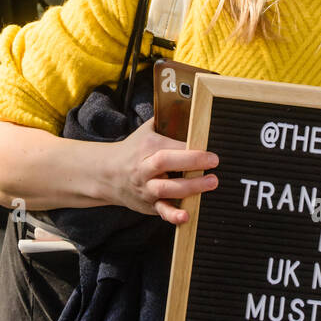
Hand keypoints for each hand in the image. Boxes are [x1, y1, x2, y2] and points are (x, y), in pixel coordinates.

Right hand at [102, 117, 218, 224]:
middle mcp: (144, 167)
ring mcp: (146, 188)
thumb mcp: (145, 131)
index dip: (192, 147)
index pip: (171, 144)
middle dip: (191, 162)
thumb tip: (189, 103)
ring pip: (166, 188)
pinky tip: (186, 217)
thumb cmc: (133, 150)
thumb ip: (165, 120)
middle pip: (166, 162)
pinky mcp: (149, 205)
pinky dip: (173, 215)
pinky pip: (161, 211)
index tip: (210, 149)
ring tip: (210, 183)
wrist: (107, 174)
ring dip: (190, 187)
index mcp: (147, 146)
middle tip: (214, 161)